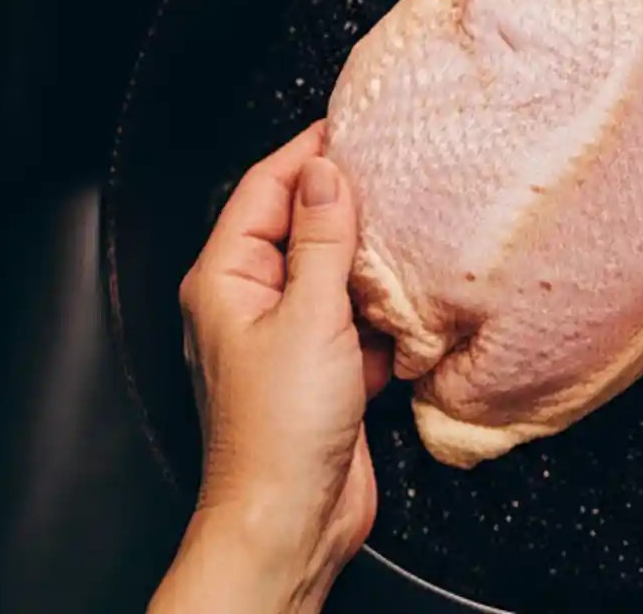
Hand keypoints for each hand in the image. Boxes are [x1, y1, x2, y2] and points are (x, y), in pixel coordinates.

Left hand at [151, 121, 390, 613]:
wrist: (292, 519)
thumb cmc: (278, 431)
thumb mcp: (307, 317)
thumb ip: (322, 240)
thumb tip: (326, 174)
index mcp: (227, 279)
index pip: (264, 190)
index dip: (306, 153)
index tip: (350, 124)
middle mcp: (254, 303)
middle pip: (302, 229)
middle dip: (347, 204)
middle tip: (395, 171)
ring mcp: (291, 339)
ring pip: (335, 276)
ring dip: (372, 261)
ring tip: (414, 230)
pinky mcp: (325, 372)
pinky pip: (358, 323)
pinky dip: (386, 314)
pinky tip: (416, 305)